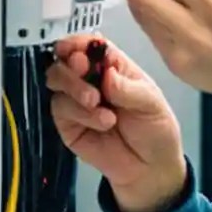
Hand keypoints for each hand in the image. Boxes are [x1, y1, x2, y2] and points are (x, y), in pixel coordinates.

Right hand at [46, 35, 186, 211]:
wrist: (150, 168)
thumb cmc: (155, 130)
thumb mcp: (152, 103)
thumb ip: (128, 88)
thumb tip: (107, 74)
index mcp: (113, 67)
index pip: (89, 45)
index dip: (79, 43)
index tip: (77, 50)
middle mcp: (91, 80)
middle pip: (65, 60)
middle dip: (71, 65)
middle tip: (83, 71)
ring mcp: (77, 101)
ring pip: (56, 80)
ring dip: (74, 88)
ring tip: (97, 102)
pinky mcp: (68, 123)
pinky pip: (61, 109)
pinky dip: (80, 113)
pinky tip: (102, 121)